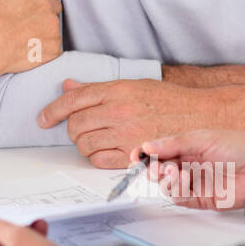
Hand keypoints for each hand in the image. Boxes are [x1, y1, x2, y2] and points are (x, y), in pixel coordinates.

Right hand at [0, 0, 62, 74]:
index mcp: (46, 5)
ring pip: (53, 35)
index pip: (52, 3)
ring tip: (23, 38)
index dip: (39, 7)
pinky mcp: (49, 57)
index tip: (27, 12)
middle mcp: (53, 22)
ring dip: (43, 36)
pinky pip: (51, 52)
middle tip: (22, 25)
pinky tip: (27, 49)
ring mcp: (53, 41)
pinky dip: (42, 50)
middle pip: (53, 20)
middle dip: (42, 21)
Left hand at [37, 77, 218, 167]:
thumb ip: (97, 89)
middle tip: (81, 130)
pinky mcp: (134, 155)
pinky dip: (96, 158)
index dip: (52, 110)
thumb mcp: (132, 85)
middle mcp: (119, 111)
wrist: (202, 116)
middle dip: (72, 129)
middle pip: (75, 124)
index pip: (73, 99)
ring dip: (84, 145)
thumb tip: (68, 85)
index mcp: (117, 90)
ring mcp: (126, 134)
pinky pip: (99, 160)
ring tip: (96, 140)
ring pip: (84, 144)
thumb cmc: (169, 101)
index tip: (43, 119)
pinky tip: (106, 151)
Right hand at [133, 129, 244, 209]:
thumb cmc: (241, 146)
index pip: (160, 152)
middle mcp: (189, 165)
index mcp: (188, 147)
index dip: (146, 154)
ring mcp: (195, 183)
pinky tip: (184, 180)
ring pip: (166, 186)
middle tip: (154, 166)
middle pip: (159, 170)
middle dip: (152, 168)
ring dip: (165, 179)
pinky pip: (180, 198)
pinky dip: (177, 190)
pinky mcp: (202, 199)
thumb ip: (174, 143)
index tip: (137, 156)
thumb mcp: (203, 138)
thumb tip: (148, 146)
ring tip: (175, 172)